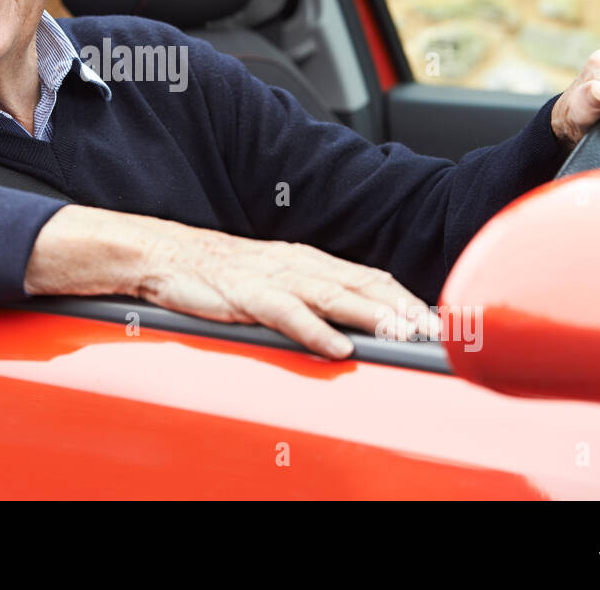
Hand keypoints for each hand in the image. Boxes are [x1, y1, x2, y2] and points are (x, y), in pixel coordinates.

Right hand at [137, 229, 440, 359]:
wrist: (163, 254)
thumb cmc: (216, 272)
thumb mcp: (270, 279)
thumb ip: (306, 296)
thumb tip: (345, 323)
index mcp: (306, 260)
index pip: (368, 277)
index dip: (403, 297)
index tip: (435, 319)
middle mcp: (298, 264)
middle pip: (362, 284)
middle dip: (402, 307)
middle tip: (436, 329)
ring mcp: (273, 277)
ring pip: (334, 296)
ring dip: (372, 316)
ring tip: (402, 334)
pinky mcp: (247, 294)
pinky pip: (287, 313)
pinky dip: (315, 330)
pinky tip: (338, 347)